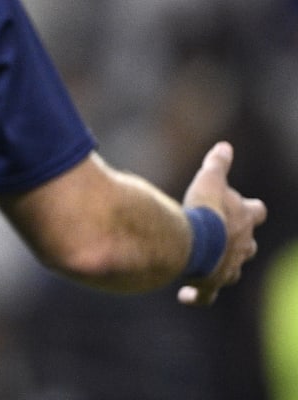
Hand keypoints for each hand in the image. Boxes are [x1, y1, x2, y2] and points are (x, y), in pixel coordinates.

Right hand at [177, 141, 266, 305]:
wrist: (195, 243)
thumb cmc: (205, 210)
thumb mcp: (210, 180)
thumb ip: (218, 164)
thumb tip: (225, 145)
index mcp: (245, 219)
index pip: (257, 211)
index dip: (251, 209)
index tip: (246, 207)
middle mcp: (243, 246)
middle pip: (249, 246)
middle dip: (240, 242)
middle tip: (225, 238)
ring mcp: (229, 268)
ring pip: (233, 271)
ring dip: (223, 267)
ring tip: (208, 265)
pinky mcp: (212, 285)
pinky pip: (206, 296)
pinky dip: (196, 296)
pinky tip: (185, 296)